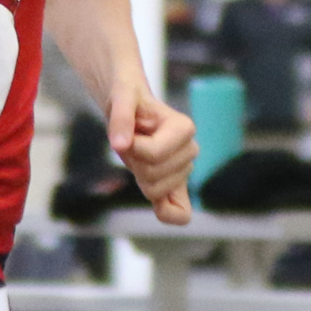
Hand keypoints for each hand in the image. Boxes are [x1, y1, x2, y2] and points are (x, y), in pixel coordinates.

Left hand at [106, 81, 197, 224]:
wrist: (131, 104)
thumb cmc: (129, 97)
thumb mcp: (120, 96)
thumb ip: (121, 117)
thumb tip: (120, 145)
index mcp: (184, 128)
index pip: (153, 155)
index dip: (132, 148)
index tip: (127, 133)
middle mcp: (190, 149)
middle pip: (152, 174)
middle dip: (132, 160)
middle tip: (130, 141)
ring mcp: (185, 169)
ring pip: (155, 191)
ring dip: (137, 174)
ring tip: (137, 152)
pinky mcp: (177, 184)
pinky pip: (180, 212)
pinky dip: (168, 214)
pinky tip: (158, 206)